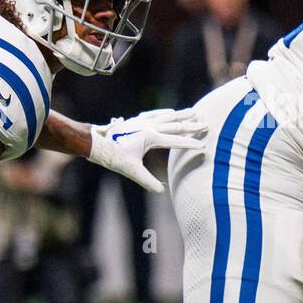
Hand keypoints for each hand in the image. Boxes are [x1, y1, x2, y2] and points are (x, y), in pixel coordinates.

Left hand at [88, 107, 206, 193]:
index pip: (175, 141)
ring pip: (166, 116)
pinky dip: (164, 113)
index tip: (204, 147)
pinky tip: (170, 112)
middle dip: (192, 126)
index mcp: (150, 137)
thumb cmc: (113, 156)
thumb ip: (147, 180)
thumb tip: (161, 190)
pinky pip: (154, 114)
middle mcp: (148, 126)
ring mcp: (141, 121)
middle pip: (174, 125)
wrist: (96, 142)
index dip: (190, 145)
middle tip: (207, 124)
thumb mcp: (131, 170)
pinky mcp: (135, 121)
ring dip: (181, 115)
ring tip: (194, 111)